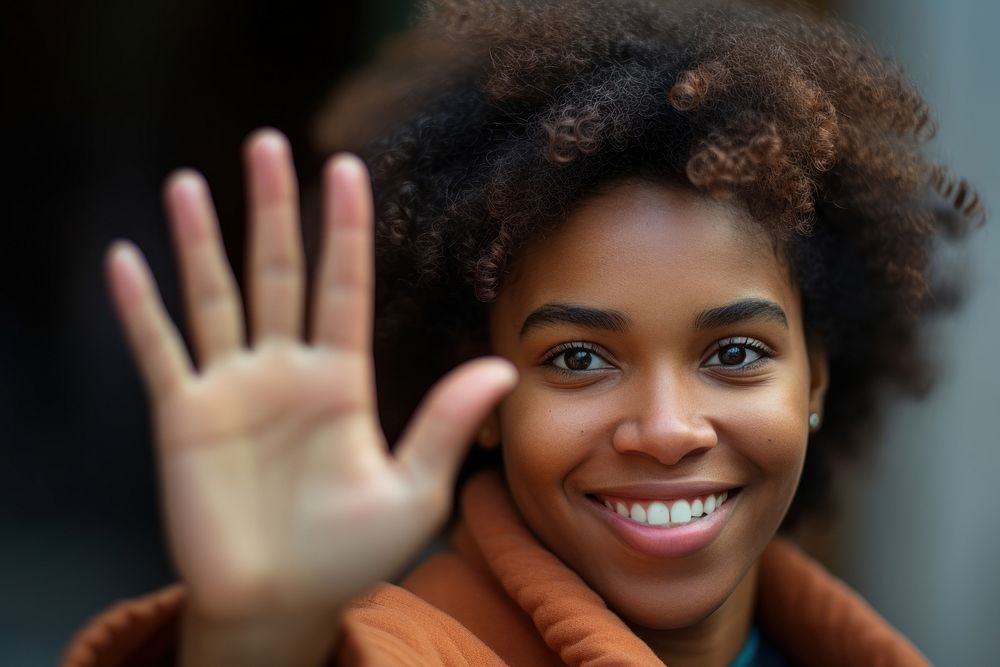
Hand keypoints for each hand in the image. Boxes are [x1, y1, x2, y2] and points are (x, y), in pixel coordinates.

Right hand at [105, 130, 515, 661]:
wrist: (281, 604)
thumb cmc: (349, 556)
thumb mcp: (412, 490)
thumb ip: (447, 424)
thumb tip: (502, 367)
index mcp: (341, 381)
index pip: (344, 286)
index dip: (345, 228)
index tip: (348, 168)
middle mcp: (285, 372)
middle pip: (278, 272)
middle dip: (273, 208)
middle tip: (268, 142)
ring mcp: (233, 389)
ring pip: (215, 298)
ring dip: (201, 241)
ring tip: (189, 183)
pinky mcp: (186, 418)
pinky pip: (159, 353)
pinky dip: (141, 310)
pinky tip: (126, 261)